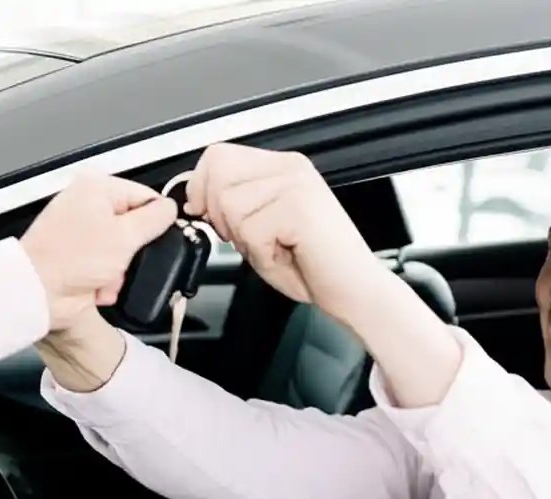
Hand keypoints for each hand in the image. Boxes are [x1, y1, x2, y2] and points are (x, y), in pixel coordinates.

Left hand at [21, 172, 176, 330]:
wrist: (38, 292)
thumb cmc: (72, 259)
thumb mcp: (125, 236)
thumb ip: (154, 219)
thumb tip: (170, 209)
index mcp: (97, 187)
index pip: (145, 196)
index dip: (156, 221)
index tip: (158, 240)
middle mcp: (88, 204)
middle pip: (135, 225)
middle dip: (134, 251)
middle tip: (126, 261)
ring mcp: (82, 231)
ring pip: (124, 250)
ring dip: (121, 270)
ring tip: (107, 278)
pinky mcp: (79, 256)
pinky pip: (108, 265)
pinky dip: (107, 279)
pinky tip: (97, 286)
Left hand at [183, 143, 380, 317]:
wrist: (356, 290)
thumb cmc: (313, 265)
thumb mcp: (263, 227)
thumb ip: (233, 204)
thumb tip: (194, 198)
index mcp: (281, 166)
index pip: (217, 155)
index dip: (202, 188)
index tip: (211, 215)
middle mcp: (289, 167)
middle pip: (217, 173)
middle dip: (221, 216)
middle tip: (252, 239)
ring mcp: (294, 184)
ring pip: (229, 204)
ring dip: (245, 240)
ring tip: (277, 248)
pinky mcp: (297, 208)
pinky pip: (250, 231)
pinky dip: (262, 255)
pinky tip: (287, 256)